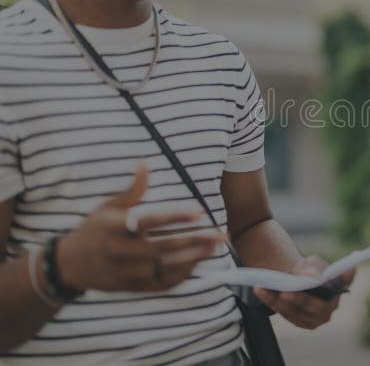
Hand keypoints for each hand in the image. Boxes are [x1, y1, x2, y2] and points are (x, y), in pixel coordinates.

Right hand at [58, 164, 224, 291]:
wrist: (70, 266)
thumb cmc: (94, 230)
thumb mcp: (108, 207)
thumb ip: (133, 190)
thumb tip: (145, 162)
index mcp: (114, 228)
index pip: (149, 222)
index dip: (175, 217)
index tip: (199, 212)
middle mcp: (121, 252)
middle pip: (163, 247)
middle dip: (195, 240)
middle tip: (219, 233)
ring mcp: (127, 272)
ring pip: (167, 268)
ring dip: (194, 258)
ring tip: (215, 246)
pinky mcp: (133, 287)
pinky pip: (163, 283)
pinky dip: (183, 274)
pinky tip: (199, 262)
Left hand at [253, 255, 355, 329]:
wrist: (294, 279)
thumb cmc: (307, 270)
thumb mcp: (310, 263)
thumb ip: (312, 268)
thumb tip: (312, 277)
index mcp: (338, 286)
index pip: (345, 281)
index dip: (347, 275)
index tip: (347, 268)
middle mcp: (331, 305)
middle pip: (318, 308)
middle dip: (301, 300)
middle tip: (286, 293)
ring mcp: (316, 318)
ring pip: (297, 313)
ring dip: (280, 302)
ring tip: (266, 288)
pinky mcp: (300, 322)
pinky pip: (284, 313)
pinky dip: (270, 301)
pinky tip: (260, 290)